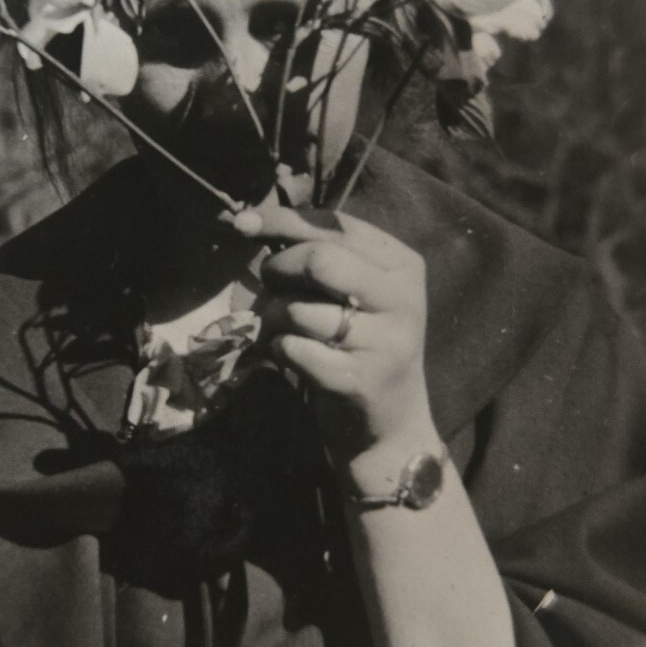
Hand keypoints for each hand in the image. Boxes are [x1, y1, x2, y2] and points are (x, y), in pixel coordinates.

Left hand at [245, 204, 439, 478]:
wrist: (390, 427)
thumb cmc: (359, 346)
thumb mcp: (355, 292)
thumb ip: (317, 252)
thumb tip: (247, 219)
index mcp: (402, 266)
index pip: (337, 225)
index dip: (283, 221)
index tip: (243, 224)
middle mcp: (402, 299)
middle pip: (318, 260)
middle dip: (279, 270)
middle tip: (269, 287)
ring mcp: (384, 342)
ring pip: (299, 309)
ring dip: (273, 318)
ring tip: (283, 331)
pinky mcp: (358, 380)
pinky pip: (293, 349)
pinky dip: (279, 350)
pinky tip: (292, 358)